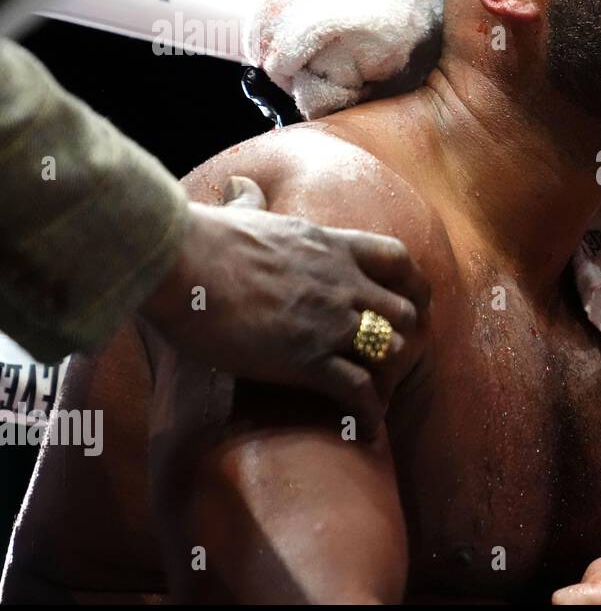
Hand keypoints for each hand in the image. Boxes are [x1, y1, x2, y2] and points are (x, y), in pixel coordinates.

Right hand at [140, 176, 430, 436]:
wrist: (178, 262)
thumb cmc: (199, 238)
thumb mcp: (241, 213)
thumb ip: (251, 203)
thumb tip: (239, 183)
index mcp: (329, 246)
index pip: (396, 259)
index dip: (411, 284)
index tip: (412, 304)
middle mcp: (341, 282)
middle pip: (403, 311)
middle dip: (402, 337)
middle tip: (389, 360)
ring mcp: (329, 321)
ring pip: (391, 350)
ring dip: (387, 375)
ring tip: (376, 396)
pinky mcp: (307, 359)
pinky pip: (358, 389)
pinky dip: (369, 411)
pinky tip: (368, 427)